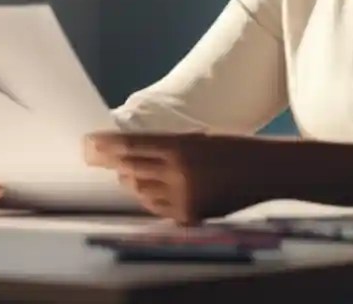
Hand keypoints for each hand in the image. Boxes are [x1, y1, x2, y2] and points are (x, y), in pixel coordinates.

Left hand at [83, 132, 265, 224]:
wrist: (265, 170)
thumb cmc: (233, 148)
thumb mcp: (198, 138)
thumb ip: (167, 146)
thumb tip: (133, 151)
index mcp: (180, 146)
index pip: (131, 146)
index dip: (105, 146)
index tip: (87, 143)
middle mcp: (178, 171)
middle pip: (130, 168)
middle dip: (109, 163)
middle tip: (92, 157)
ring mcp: (183, 196)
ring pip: (140, 191)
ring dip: (131, 181)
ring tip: (126, 173)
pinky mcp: (190, 214)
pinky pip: (158, 208)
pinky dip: (149, 198)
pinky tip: (147, 191)